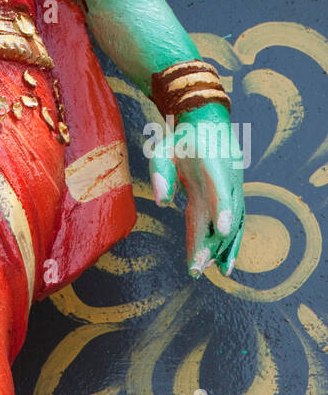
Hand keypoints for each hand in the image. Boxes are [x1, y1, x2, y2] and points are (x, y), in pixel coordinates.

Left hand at [149, 102, 244, 277]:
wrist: (208, 122)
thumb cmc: (182, 138)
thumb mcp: (164, 147)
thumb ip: (161, 172)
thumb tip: (162, 203)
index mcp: (212, 163)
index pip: (220, 188)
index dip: (223, 208)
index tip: (224, 229)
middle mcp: (227, 178)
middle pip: (224, 214)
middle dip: (212, 242)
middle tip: (197, 268)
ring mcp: (232, 188)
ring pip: (234, 222)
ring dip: (225, 248)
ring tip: (216, 272)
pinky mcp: (232, 196)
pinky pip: (234, 223)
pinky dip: (230, 243)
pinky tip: (224, 264)